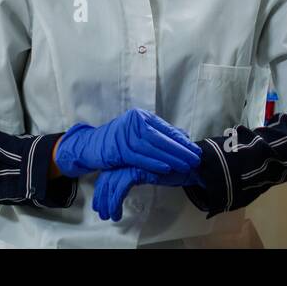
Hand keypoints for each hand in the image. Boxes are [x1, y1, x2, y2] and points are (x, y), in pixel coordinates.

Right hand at [53, 108, 201, 177]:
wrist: (91, 145)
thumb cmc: (118, 141)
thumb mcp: (139, 134)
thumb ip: (159, 134)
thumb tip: (183, 136)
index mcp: (142, 116)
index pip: (166, 129)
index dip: (181, 140)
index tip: (195, 150)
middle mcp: (134, 121)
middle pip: (161, 137)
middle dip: (180, 150)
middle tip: (195, 159)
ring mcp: (125, 134)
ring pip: (152, 147)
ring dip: (170, 158)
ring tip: (185, 165)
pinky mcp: (118, 148)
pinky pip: (139, 157)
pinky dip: (154, 162)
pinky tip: (166, 168)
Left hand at [92, 165, 204, 221]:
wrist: (193, 167)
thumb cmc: (175, 168)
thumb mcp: (152, 169)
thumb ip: (140, 170)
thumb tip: (120, 183)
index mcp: (132, 153)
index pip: (112, 170)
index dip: (104, 187)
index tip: (101, 202)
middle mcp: (131, 154)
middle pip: (108, 175)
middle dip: (103, 195)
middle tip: (101, 211)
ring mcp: (134, 159)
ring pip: (112, 181)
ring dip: (108, 201)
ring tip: (108, 215)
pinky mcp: (140, 168)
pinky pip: (122, 186)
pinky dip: (117, 199)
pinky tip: (118, 211)